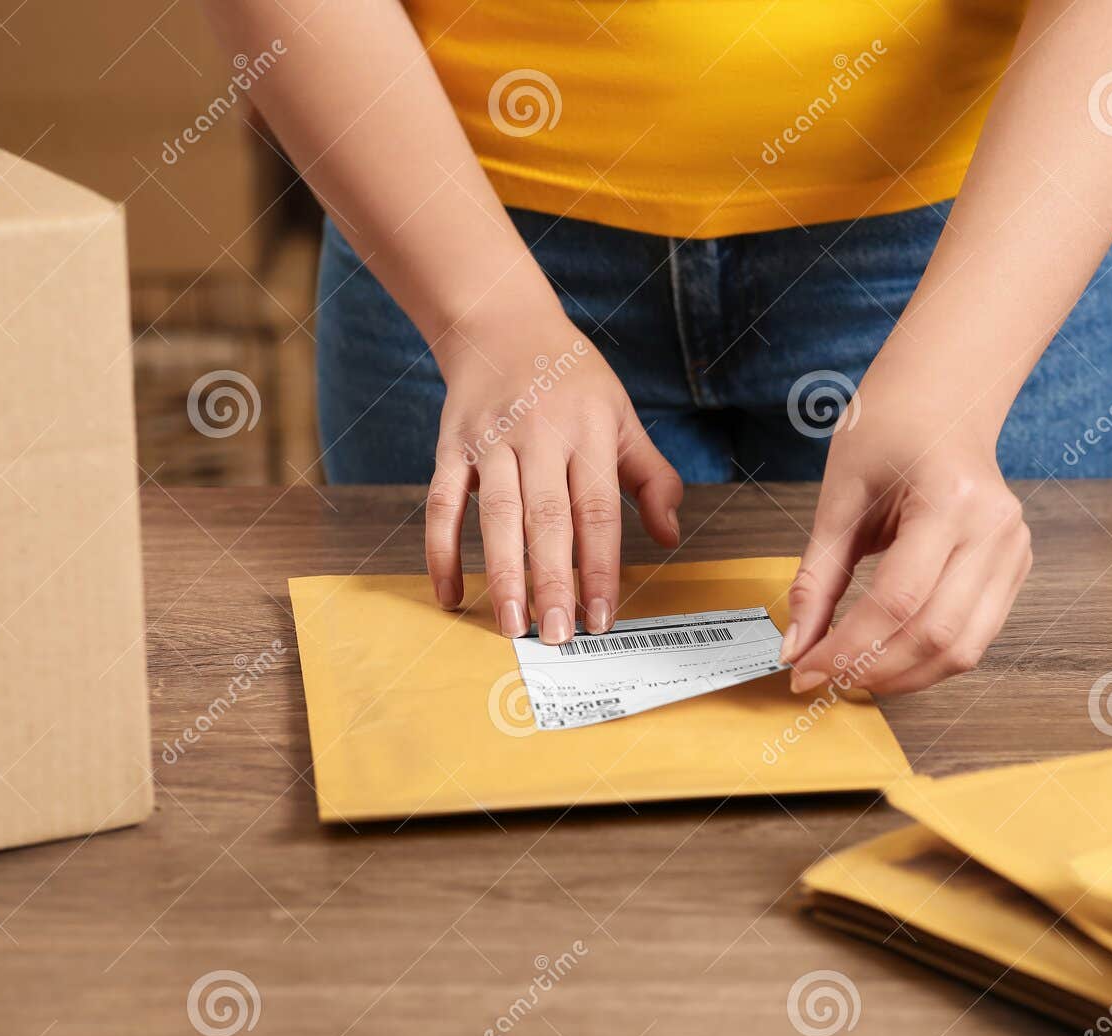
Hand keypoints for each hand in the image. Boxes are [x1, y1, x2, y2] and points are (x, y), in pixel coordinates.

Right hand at [425, 315, 682, 643]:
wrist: (502, 323)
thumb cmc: (573, 380)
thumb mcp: (623, 417)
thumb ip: (652, 477)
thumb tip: (669, 536)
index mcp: (590, 430)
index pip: (598, 510)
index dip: (600, 567)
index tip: (603, 617)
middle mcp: (540, 433)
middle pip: (547, 518)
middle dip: (552, 582)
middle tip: (557, 636)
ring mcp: (491, 439)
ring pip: (497, 515)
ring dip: (503, 574)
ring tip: (512, 625)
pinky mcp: (450, 445)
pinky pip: (442, 503)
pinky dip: (441, 551)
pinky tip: (450, 595)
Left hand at [781, 376, 1031, 695]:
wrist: (943, 399)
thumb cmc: (890, 430)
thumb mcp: (839, 497)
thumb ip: (817, 578)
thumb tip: (796, 646)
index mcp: (952, 500)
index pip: (897, 601)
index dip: (847, 647)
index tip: (804, 668)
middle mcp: (995, 530)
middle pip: (935, 635)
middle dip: (872, 669)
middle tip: (821, 677)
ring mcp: (1014, 552)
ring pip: (962, 650)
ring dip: (903, 676)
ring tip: (852, 674)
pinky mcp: (1015, 569)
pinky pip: (975, 638)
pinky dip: (928, 660)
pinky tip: (888, 657)